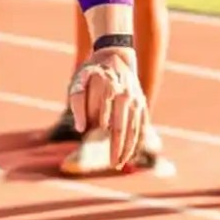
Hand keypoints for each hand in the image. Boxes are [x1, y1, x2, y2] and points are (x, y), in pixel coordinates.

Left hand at [68, 48, 147, 168]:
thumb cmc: (91, 71)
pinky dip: (140, 139)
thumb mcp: (78, 82)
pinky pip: (143, 124)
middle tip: (114, 165)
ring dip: (130, 147)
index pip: (108, 120)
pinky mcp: (142, 103)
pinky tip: (135, 152)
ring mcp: (136, 99)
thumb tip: (80, 129)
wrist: (114, 55)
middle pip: (123, 128)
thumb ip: (76, 104)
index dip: (105, 138)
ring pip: (135, 128)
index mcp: (109, 90)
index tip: (100, 149)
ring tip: (122, 163)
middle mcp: (126, 96)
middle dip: (119, 148)